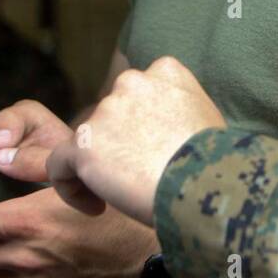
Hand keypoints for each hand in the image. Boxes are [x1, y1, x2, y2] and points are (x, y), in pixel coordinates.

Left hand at [47, 56, 225, 226]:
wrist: (207, 186)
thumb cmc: (218, 162)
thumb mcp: (207, 118)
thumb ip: (177, 110)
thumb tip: (166, 129)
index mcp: (166, 71)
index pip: (139, 93)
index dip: (141, 125)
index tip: (151, 152)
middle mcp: (132, 82)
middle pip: (111, 114)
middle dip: (119, 144)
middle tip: (137, 177)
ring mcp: (106, 111)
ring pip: (87, 141)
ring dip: (99, 167)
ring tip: (122, 197)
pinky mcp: (84, 143)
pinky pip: (59, 165)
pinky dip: (72, 187)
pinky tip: (95, 207)